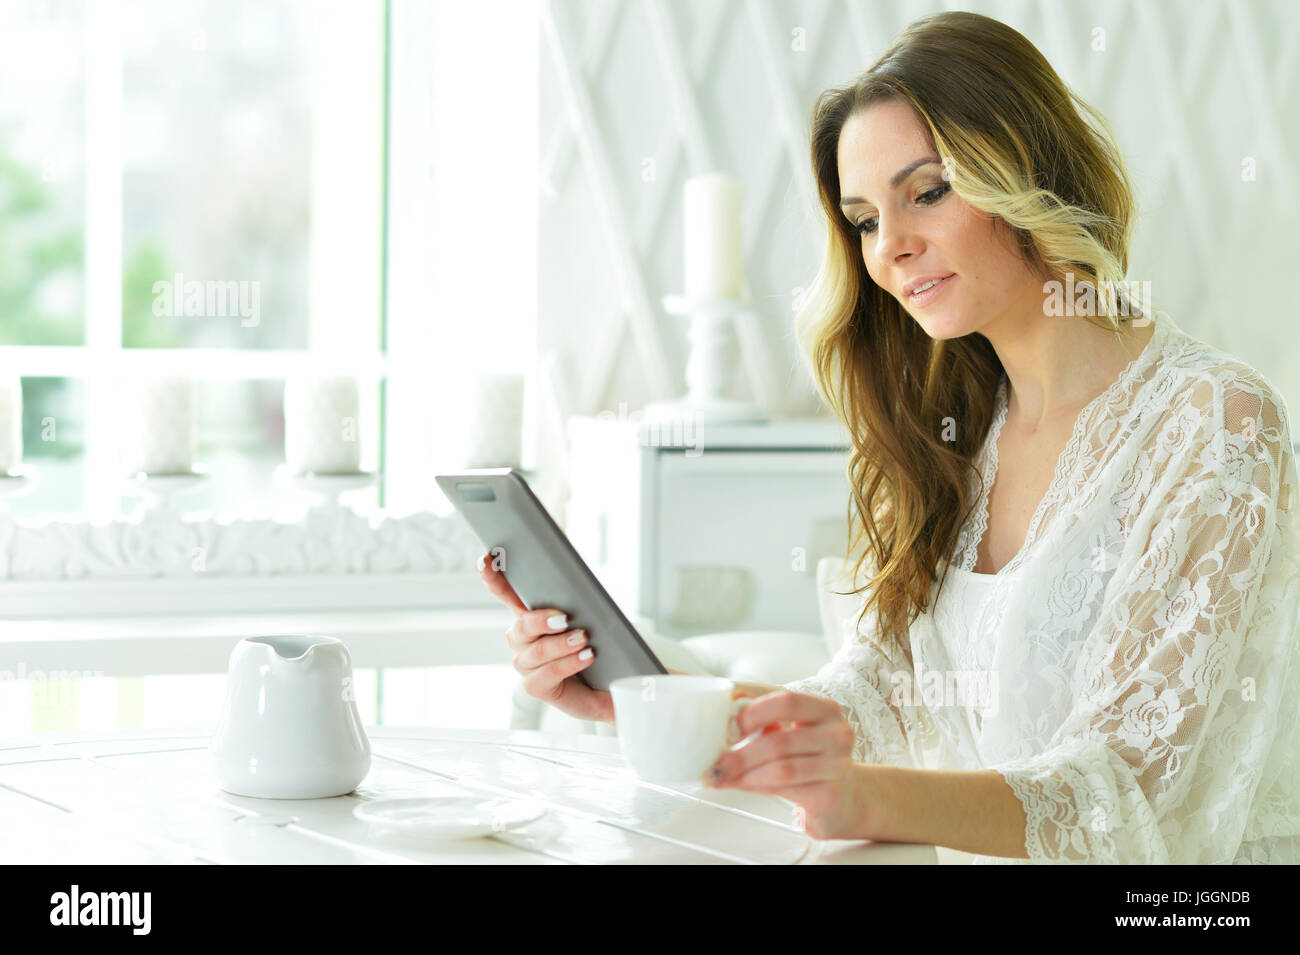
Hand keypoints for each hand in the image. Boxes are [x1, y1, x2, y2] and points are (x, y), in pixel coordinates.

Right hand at [478, 551, 613, 724]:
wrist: (611, 686)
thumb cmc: (599, 648)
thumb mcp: (592, 621)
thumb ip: (579, 605)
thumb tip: (580, 591)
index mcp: (531, 617)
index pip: (507, 595)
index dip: (494, 578)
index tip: (488, 560)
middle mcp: (522, 641)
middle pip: (521, 625)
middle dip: (541, 620)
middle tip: (565, 618)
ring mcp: (526, 665)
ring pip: (537, 651)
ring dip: (561, 644)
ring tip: (584, 639)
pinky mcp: (535, 687)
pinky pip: (547, 674)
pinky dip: (568, 663)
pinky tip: (586, 657)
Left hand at [703, 689, 877, 840]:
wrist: (842, 801)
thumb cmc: (809, 760)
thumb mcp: (792, 733)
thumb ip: (764, 721)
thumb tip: (721, 714)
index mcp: (825, 709)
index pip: (785, 700)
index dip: (752, 710)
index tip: (724, 723)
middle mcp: (838, 734)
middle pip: (780, 738)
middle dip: (741, 751)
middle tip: (715, 760)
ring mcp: (837, 765)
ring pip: (781, 768)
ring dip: (743, 773)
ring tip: (720, 776)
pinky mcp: (829, 794)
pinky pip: (784, 789)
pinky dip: (755, 786)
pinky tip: (738, 784)